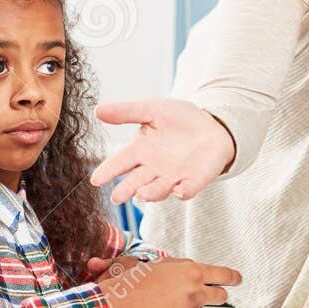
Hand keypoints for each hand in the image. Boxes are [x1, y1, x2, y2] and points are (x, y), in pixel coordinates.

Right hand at [90, 99, 236, 205]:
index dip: (108, 171)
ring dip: (152, 193)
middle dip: (126, 190)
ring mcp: (173, 177)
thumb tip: (98, 110)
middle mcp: (153, 169)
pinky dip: (184, 191)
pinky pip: (188, 188)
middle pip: (136, 182)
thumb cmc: (179, 119)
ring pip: (159, 189)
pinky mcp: (194, 180)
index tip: (96, 180)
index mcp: (140, 151)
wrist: (213, 125)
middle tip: (116, 197)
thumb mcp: (152, 109)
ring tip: (142, 194)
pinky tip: (179, 191)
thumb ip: (127, 112)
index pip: (120, 162)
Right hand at [98, 257, 240, 307]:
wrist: (120, 302)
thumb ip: (180, 267)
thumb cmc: (135, 281)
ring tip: (163, 303)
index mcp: (191, 271)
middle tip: (206, 295)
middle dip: (216, 295)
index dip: (233, 278)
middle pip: (220, 296)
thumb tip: (192, 270)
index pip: (223, 275)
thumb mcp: (159, 264)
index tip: (238, 279)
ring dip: (186, 307)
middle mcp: (195, 291)